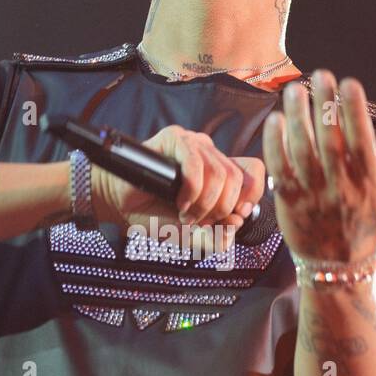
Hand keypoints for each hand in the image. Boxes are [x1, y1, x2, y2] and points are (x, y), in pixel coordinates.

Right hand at [90, 124, 264, 245]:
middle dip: (221, 208)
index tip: (235, 216)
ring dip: (204, 203)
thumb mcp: (193, 235)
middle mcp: (210, 154)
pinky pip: (195, 163)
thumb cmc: (156, 214)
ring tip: (186, 215)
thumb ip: (217, 236)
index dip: (251, 195)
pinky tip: (180, 203)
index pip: (253, 171)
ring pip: (219, 173)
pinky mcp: (175, 139)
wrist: (121, 205)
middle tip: (200, 221)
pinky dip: (192, 190)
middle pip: (236, 178)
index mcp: (220, 171)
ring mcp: (193, 144)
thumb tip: (236, 223)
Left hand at [262, 70, 375, 261]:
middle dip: (325, 105)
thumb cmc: (369, 227)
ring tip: (295, 89)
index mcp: (368, 182)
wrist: (337, 267)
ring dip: (298, 117)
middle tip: (321, 75)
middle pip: (330, 140)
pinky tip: (276, 119)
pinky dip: (276, 144)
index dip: (354, 111)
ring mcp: (312, 194)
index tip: (349, 82)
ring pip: (302, 150)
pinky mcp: (289, 202)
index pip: (361, 141)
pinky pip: (280, 169)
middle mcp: (340, 187)